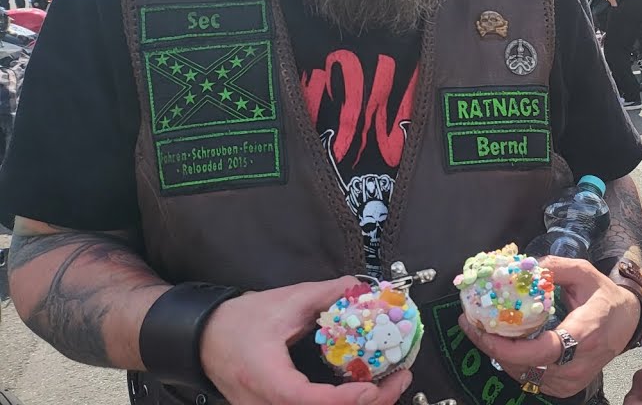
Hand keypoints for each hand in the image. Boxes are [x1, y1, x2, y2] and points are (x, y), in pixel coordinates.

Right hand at [200, 277, 411, 404]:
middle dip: (367, 404)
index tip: (371, 387)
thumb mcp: (285, 301)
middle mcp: (265, 403)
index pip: (302, 398)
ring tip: (389, 386)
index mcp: (264, 376)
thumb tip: (360, 287)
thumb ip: (325, 294)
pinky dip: (341, 404)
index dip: (341, 399)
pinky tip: (365, 389)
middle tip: (399, 381)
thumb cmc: (238, 321)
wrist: (203, 337)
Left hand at [457, 256, 640, 397]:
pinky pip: (531, 378)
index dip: (508, 346)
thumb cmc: (604, 297)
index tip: (483, 329)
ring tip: (481, 330)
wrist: (627, 323)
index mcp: (585, 333)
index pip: (543, 351)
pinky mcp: (566, 387)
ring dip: (499, 354)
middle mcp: (578, 363)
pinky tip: (504, 344)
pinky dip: (513, 362)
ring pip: (524, 375)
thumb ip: (555, 266)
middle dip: (492, 346)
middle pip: (526, 366)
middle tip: (470, 323)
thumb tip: (524, 264)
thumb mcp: (585, 272)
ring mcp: (572, 380)